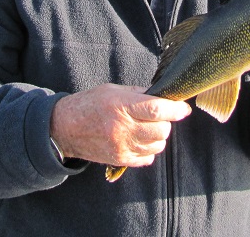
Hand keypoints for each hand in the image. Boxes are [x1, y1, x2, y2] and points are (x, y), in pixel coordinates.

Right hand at [50, 83, 190, 167]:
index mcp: (121, 106)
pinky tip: (140, 140)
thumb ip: (138, 94)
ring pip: (157, 145)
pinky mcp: (120, 159)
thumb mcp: (113, 90)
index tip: (183, 108)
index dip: (176, 109)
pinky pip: (147, 158)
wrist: (66, 127)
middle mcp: (123, 128)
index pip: (157, 109)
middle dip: (167, 122)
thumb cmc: (90, 104)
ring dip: (158, 136)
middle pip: (162, 130)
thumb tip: (162, 97)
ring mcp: (122, 146)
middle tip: (160, 116)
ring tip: (147, 127)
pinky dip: (149, 149)